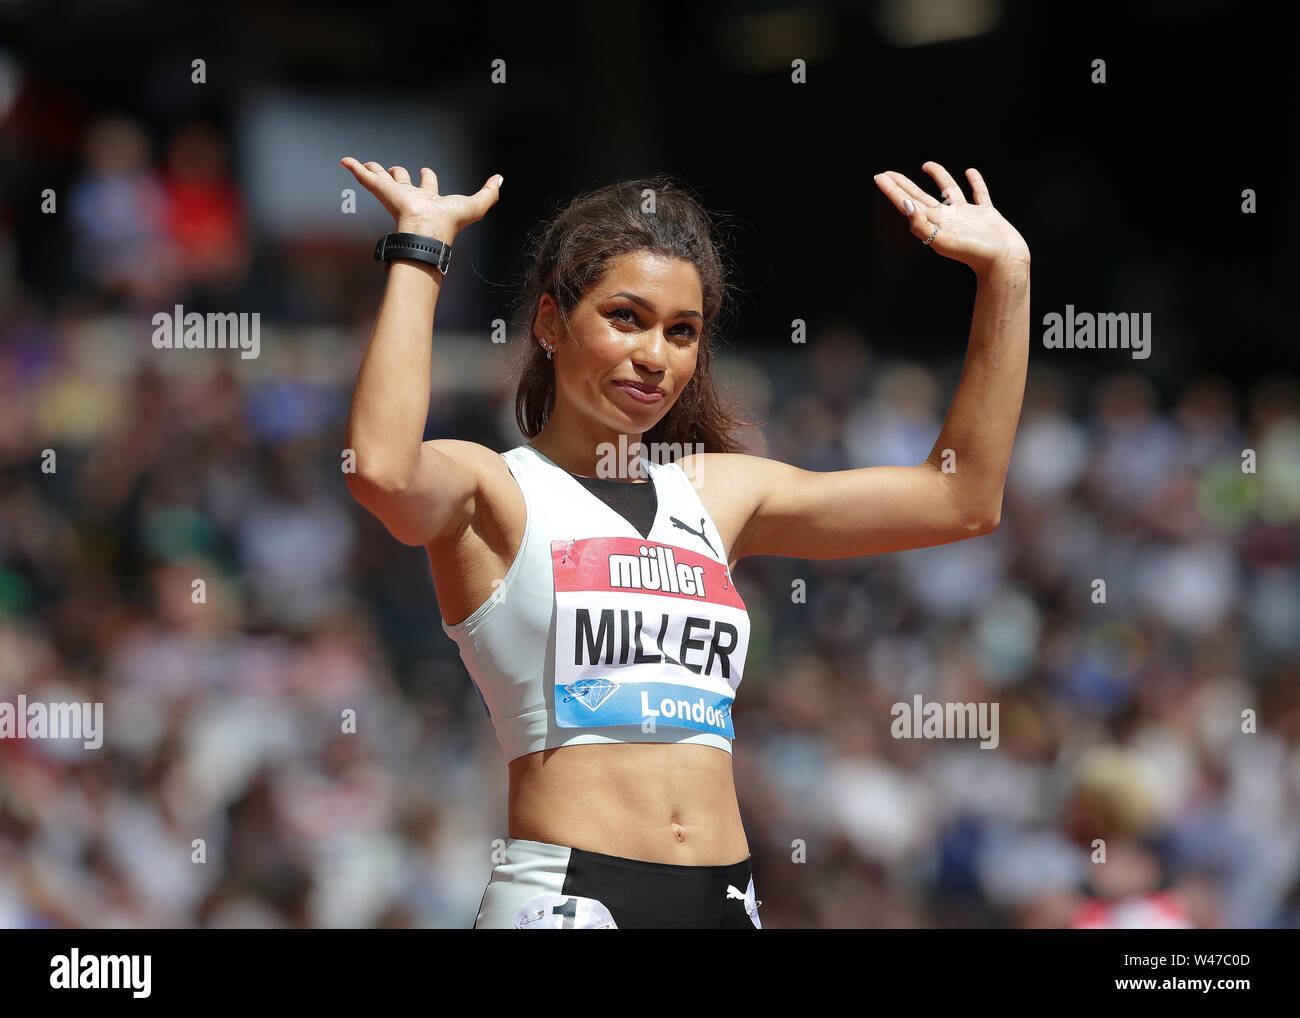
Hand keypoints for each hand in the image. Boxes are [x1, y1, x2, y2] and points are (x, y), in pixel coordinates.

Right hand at [340, 157, 502, 239]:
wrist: (427, 228)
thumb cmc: (450, 222)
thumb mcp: (477, 205)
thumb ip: (490, 193)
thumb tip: (500, 179)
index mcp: (429, 199)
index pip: (427, 184)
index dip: (427, 176)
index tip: (425, 170)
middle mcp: (411, 196)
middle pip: (402, 180)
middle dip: (399, 174)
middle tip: (395, 169)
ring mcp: (394, 193)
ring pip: (382, 178)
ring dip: (375, 171)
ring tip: (366, 164)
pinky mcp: (381, 190)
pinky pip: (364, 177)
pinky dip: (354, 167)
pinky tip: (345, 161)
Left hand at [873, 162, 1028, 274]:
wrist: (1003, 261)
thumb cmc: (972, 252)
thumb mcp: (940, 239)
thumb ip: (920, 223)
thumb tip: (904, 204)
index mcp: (934, 223)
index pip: (908, 203)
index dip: (893, 190)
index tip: (879, 176)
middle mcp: (947, 218)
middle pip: (920, 196)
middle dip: (904, 184)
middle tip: (888, 173)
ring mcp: (967, 215)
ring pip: (949, 191)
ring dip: (937, 177)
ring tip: (926, 165)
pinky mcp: (986, 214)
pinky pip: (979, 193)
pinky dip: (975, 182)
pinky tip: (970, 172)